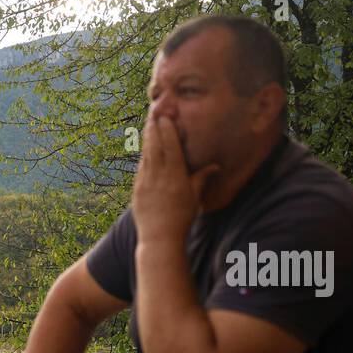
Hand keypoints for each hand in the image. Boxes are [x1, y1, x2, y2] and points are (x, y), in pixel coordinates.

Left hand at [132, 115, 218, 244]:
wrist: (159, 239)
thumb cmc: (182, 219)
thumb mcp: (195, 198)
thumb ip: (201, 179)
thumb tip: (215, 166)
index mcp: (175, 177)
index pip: (170, 147)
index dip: (167, 131)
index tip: (165, 117)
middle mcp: (159, 177)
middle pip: (156, 147)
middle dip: (155, 129)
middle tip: (154, 113)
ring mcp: (145, 183)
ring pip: (146, 155)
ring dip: (147, 139)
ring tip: (149, 125)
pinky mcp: (137, 190)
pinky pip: (140, 168)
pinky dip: (143, 156)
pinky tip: (145, 148)